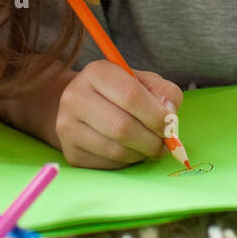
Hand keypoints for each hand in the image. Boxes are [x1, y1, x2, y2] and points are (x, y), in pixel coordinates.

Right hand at [55, 61, 182, 168]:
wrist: (82, 108)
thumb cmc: (120, 94)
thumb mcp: (144, 82)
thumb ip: (164, 93)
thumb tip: (168, 116)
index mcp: (96, 73)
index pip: (130, 95)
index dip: (157, 115)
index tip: (169, 126)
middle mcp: (74, 97)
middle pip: (122, 127)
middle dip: (151, 141)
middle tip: (164, 144)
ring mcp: (67, 126)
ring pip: (116, 150)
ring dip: (141, 154)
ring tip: (148, 147)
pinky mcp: (71, 152)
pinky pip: (108, 164)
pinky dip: (127, 162)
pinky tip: (129, 151)